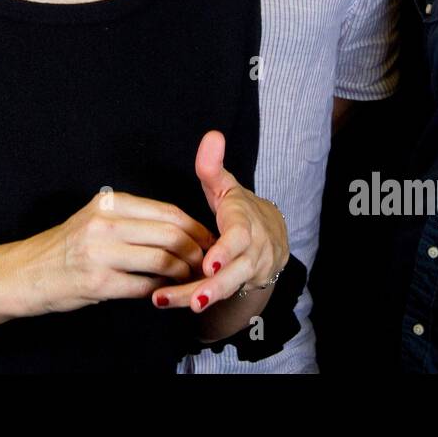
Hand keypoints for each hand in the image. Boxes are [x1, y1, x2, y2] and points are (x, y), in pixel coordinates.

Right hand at [13, 190, 215, 315]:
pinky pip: (143, 286)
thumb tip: (180, 229)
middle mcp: (105, 223)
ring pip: (162, 260)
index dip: (195, 228)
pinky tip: (164, 291)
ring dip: (182, 272)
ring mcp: (100, 253)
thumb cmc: (68, 246)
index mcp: (110, 203)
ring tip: (189, 278)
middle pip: (170, 234)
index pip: (167, 212)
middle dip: (196, 251)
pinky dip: (160, 290)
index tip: (208, 239)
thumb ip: (133, 219)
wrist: (27, 272)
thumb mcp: (97, 218)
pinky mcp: (98, 282)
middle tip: (206, 262)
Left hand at [151, 130, 288, 312]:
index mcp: (246, 222)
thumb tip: (212, 135)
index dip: (226, 250)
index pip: (240, 236)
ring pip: (225, 288)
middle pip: (235, 271)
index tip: (211, 264)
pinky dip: (193, 299)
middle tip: (191, 297)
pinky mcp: (240, 287)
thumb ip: (214, 166)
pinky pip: (218, 297)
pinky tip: (166, 301)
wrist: (272, 239)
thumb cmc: (239, 210)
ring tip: (165, 300)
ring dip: (197, 296)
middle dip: (213, 286)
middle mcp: (253, 251)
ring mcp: (249, 272)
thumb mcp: (227, 187)